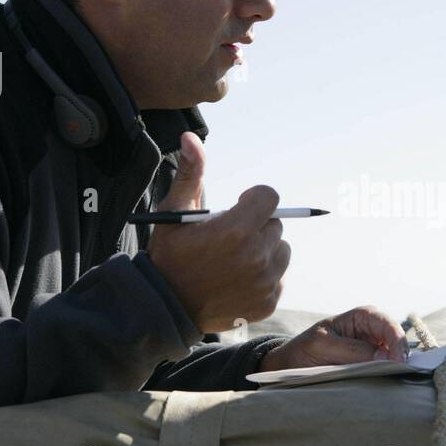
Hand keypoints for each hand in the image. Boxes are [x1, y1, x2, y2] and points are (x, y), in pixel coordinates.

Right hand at [146, 132, 290, 331]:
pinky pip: (279, 278)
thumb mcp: (174, 212)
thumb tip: (190, 138)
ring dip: (264, 251)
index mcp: (236, 229)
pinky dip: (264, 277)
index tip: (239, 207)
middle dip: (256, 226)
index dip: (254, 200)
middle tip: (230, 238)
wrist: (165, 307)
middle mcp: (256, 256)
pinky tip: (238, 280)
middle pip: (275, 224)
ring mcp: (265, 282)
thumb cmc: (169, 255)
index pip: (269, 197)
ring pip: (281, 251)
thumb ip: (189, 173)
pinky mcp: (268, 302)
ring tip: (235, 259)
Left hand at [259, 305, 407, 371]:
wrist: (291, 366)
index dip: (396, 342)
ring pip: (395, 356)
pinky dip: (390, 376)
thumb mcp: (323, 346)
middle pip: (396, 341)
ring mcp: (374, 349)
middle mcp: (372, 330)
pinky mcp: (371, 367)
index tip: (397, 362)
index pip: (387, 325)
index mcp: (362, 316)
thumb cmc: (304, 349)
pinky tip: (390, 384)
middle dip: (402, 355)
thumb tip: (385, 357)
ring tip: (398, 380)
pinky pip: (387, 370)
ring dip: (397, 367)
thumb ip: (353, 350)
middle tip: (401, 373)